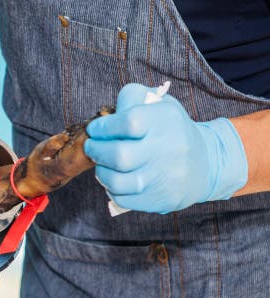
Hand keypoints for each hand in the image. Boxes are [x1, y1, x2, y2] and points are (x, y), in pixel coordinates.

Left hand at [84, 83, 247, 213]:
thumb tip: (106, 117)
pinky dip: (112, 189)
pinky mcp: (161, 199)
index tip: (95, 129)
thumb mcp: (158, 104)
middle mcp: (168, 150)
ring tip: (103, 164)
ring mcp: (165, 178)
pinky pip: (123, 199)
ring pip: (117, 182)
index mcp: (166, 121)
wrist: (206, 163)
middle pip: (119, 155)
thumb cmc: (170, 130)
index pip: (128, 122)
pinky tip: (116, 179)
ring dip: (101, 172)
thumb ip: (131, 99)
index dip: (104, 127)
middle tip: (92, 147)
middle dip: (96, 151)